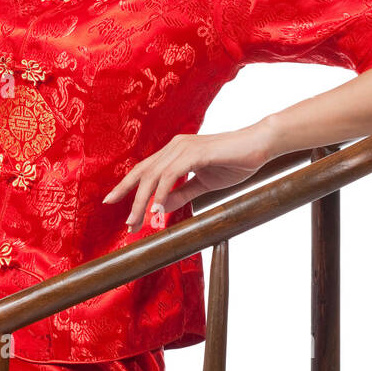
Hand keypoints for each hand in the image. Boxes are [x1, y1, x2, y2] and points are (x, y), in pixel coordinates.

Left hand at [102, 123, 274, 231]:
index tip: (111, 202)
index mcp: (175, 151)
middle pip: (143, 173)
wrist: (260, 146)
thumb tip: (160, 207)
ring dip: (144, 202)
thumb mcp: (204, 184)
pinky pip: (172, 175)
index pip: (145, 169)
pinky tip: (158, 208)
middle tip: (127, 225)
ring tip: (138, 223)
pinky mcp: (196, 152)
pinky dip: (163, 193)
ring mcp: (184, 147)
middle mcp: (175, 146)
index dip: (127, 186)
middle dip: (129, 199)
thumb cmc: (235, 162)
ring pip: (154, 176)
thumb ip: (182, 193)